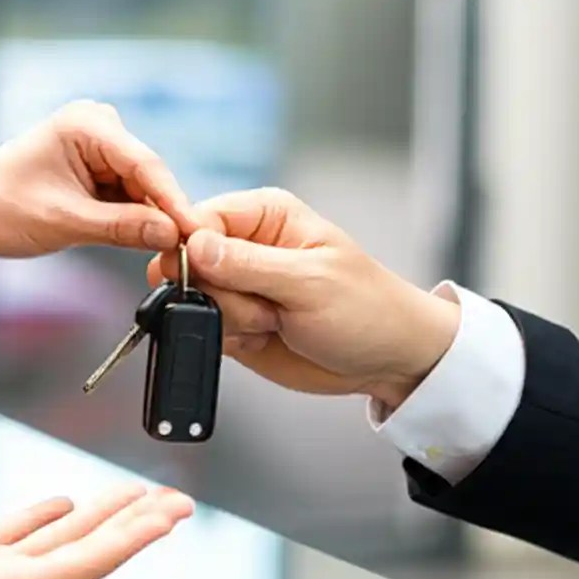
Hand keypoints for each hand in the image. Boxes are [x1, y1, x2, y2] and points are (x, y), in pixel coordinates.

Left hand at [0, 100, 196, 267]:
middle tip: (188, 252)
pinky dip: (135, 219)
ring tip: (167, 252)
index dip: (175, 201)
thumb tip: (170, 234)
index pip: (145, 164)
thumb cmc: (0, 206)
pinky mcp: (98, 169)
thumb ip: (121, 228)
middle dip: (165, 213)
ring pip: (142, 189)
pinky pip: (129, 196)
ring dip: (151, 220)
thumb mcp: (65, 222)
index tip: (197, 232)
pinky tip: (145, 240)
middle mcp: (98, 127)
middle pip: (149, 176)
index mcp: (87, 125)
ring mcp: (99, 148)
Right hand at [0, 483, 193, 578]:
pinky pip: (28, 535)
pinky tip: (67, 502)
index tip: (166, 518)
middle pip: (91, 553)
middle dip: (138, 527)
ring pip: (65, 542)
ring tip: (140, 496)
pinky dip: (52, 517)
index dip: (130, 540)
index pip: (85, 563)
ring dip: (105, 519)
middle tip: (179, 501)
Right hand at [147, 188, 459, 407]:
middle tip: (264, 305)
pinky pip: (204, 328)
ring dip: (229, 319)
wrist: (389, 361)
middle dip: (218, 292)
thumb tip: (194, 246)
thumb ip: (248, 264)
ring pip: (194, 300)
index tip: (201, 274)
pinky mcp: (236, 322)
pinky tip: (264, 337)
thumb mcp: (310, 282)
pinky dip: (230, 339)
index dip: (190, 247)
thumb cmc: (368, 309)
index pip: (200, 218)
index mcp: (266, 216)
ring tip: (273, 322)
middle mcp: (247, 247)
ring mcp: (239, 287)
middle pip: (189, 262)